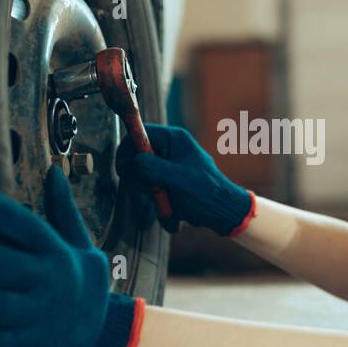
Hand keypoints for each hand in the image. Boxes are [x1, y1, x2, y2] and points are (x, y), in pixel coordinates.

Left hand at [0, 170, 138, 346]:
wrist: (103, 334)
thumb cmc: (79, 280)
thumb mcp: (80, 245)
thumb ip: (64, 211)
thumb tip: (53, 170)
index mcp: (57, 253)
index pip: (31, 228)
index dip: (3, 214)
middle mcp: (50, 283)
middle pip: (4, 267)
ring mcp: (38, 318)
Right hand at [114, 123, 253, 235]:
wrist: (223, 212)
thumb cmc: (204, 194)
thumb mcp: (176, 180)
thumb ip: (152, 167)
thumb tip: (130, 161)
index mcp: (174, 138)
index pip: (140, 134)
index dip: (127, 150)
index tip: (123, 170)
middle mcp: (170, 147)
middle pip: (137, 155)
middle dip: (140, 177)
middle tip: (152, 192)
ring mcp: (169, 163)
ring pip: (142, 174)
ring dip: (149, 192)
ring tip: (166, 204)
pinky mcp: (168, 178)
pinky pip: (151, 187)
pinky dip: (157, 200)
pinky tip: (170, 210)